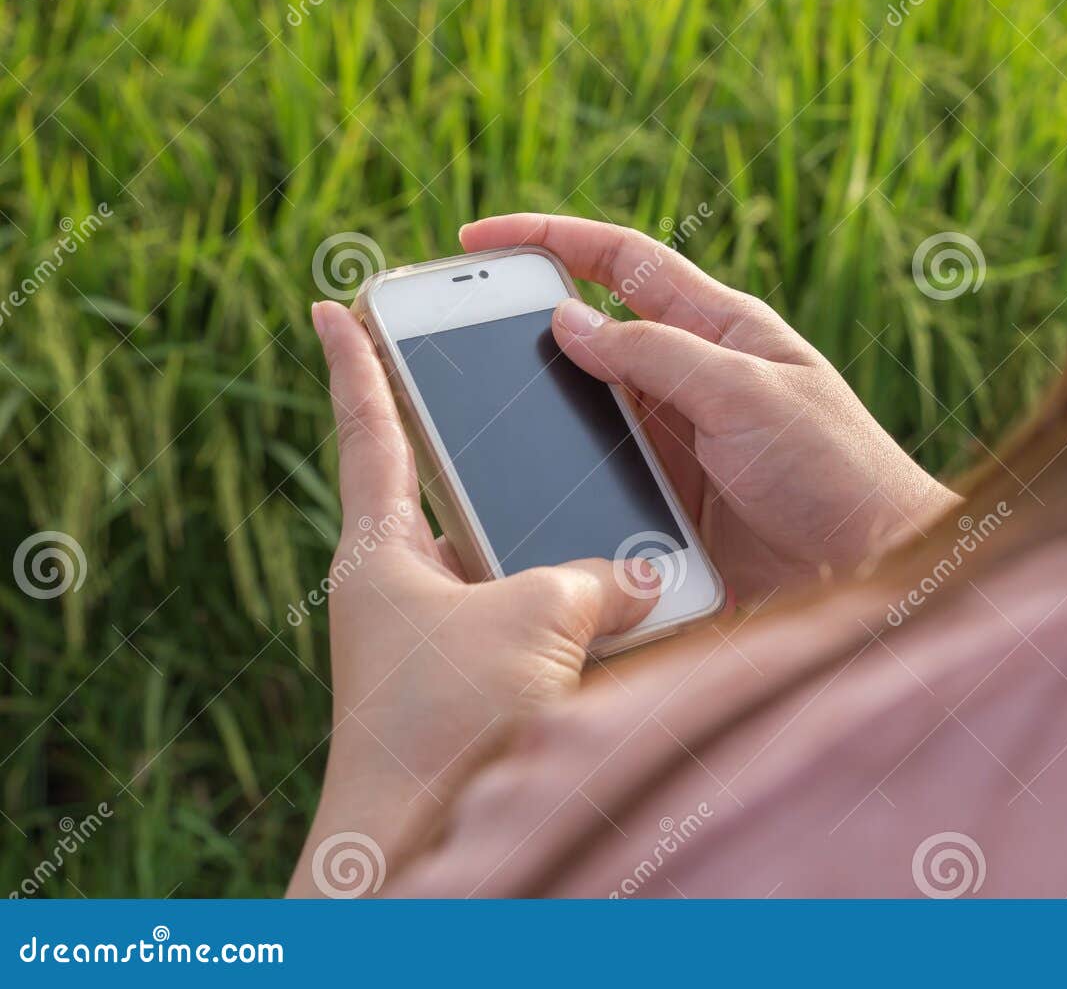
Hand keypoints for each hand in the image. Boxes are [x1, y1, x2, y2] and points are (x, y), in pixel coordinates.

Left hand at [287, 300, 659, 896]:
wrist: (422, 854)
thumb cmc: (445, 723)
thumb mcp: (532, 621)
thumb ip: (595, 578)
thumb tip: (644, 577)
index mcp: (379, 550)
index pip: (368, 430)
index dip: (356, 361)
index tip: (331, 303)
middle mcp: (406, 591)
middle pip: (460, 497)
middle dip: (513, 463)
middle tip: (548, 406)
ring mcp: (444, 646)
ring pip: (516, 571)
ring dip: (570, 556)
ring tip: (634, 530)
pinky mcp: (482, 695)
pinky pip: (542, 633)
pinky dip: (585, 621)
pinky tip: (641, 613)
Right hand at [460, 213, 959, 600]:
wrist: (876, 569)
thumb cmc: (836, 466)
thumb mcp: (748, 394)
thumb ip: (658, 354)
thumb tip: (567, 319)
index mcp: (717, 327)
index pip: (621, 262)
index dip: (550, 239)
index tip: (477, 236)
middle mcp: (687, 379)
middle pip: (586, 338)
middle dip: (518, 332)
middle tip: (444, 338)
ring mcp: (672, 445)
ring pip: (580, 414)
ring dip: (532, 417)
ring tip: (466, 422)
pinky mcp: (665, 507)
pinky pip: (596, 482)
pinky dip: (557, 483)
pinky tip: (517, 496)